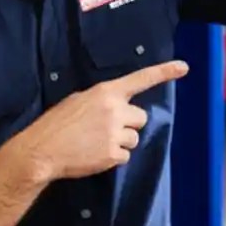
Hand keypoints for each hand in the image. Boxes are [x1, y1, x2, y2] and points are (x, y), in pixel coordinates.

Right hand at [13, 60, 189, 181]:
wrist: (42, 150)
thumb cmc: (56, 124)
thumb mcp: (78, 101)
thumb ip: (102, 102)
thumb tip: (116, 108)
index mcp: (106, 92)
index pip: (140, 79)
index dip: (163, 72)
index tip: (184, 67)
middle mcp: (115, 110)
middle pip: (141, 118)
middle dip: (129, 124)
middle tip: (107, 130)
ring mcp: (115, 133)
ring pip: (134, 139)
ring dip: (121, 142)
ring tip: (96, 143)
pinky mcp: (113, 154)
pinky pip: (125, 157)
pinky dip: (113, 158)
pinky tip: (95, 155)